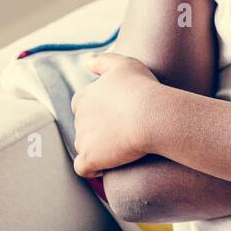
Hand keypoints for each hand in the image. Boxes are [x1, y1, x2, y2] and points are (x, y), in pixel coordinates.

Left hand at [71, 52, 161, 177]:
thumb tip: (86, 62)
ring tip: (120, 150)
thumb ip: (103, 61)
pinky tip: (107, 167)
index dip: (97, 111)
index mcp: (84, 97)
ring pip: (84, 147)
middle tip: (122, 132)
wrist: (151, 115)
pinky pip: (83, 168)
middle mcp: (79, 118)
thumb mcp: (124, 64)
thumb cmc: (141, 89)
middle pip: (83, 127)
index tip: (114, 114)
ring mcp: (83, 139)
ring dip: (97, 150)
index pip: (81, 105)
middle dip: (98, 131)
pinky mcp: (90, 158)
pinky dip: (93, 169)